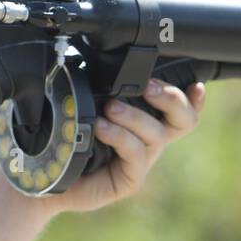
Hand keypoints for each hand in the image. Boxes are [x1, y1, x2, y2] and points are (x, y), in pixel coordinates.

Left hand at [44, 79, 206, 214]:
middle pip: (184, 121)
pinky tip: (101, 128)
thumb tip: (101, 60)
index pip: (180, 110)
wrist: (45, 172)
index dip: (194, 98)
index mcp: (143, 121)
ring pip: (156, 135)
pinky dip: (120, 136)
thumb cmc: (65, 136)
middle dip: (172, 98)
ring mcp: (140, 162)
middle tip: (147, 86)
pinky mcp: (129, 180)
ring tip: (108, 109)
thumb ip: (100, 89)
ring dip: (134, 116)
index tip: (195, 82)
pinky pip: (136, 154)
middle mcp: (147, 141)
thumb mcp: (84, 106)